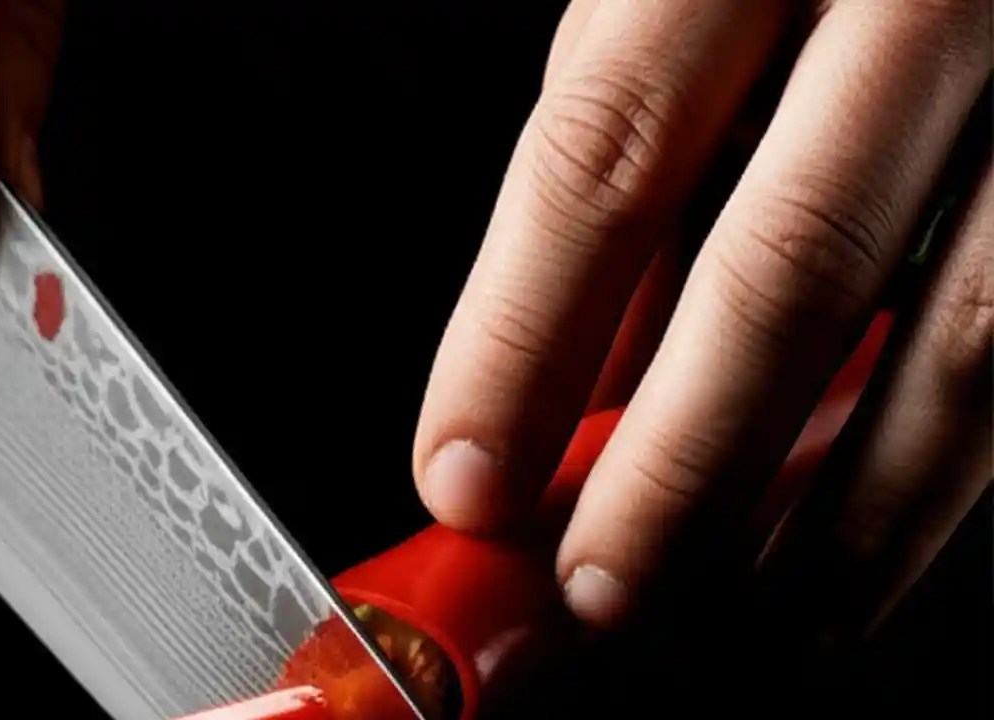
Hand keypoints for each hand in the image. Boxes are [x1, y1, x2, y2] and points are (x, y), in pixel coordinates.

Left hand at [412, 0, 990, 643]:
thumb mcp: (675, 27)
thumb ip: (620, 185)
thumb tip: (574, 394)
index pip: (603, 156)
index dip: (521, 339)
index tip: (468, 480)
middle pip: (781, 265)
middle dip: (677, 466)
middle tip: (600, 588)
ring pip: (954, 334)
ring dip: (830, 515)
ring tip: (735, 616)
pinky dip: (929, 477)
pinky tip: (853, 540)